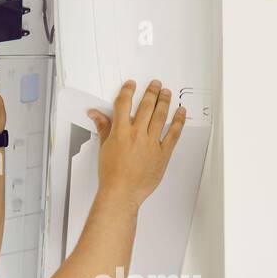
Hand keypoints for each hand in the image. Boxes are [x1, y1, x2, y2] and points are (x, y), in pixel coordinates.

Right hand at [86, 79, 184, 206]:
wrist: (121, 193)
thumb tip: (96, 114)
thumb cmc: (112, 175)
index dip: (128, 91)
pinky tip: (181, 112)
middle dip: (151, 92)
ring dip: (164, 101)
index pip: (124, 104)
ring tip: (166, 93)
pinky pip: (173, 134)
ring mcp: (151, 144)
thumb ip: (103, 128)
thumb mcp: (105, 148)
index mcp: (121, 132)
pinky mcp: (163, 154)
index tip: (131, 85)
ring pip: (160, 116)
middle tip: (155, 84)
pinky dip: (178, 121)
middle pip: (146, 106)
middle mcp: (137, 135)